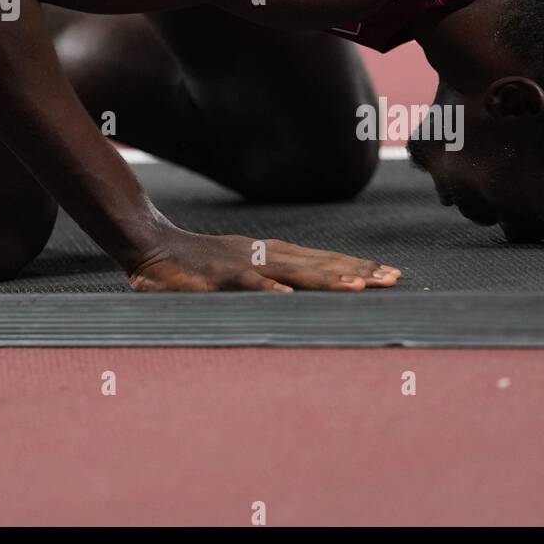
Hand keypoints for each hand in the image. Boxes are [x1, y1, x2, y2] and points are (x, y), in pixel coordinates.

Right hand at [127, 230, 401, 292]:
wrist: (150, 247)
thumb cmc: (197, 266)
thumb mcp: (241, 271)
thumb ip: (269, 280)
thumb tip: (298, 295)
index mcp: (273, 254)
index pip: (325, 260)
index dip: (358, 266)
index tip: (390, 274)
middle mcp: (266, 254)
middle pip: (321, 263)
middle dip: (359, 270)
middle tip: (394, 278)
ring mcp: (244, 263)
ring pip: (293, 270)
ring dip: (327, 278)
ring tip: (359, 287)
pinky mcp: (218, 275)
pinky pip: (247, 283)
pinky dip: (267, 288)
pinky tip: (287, 297)